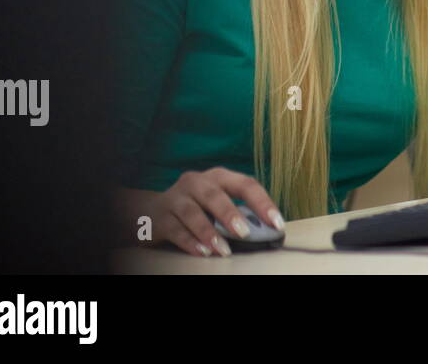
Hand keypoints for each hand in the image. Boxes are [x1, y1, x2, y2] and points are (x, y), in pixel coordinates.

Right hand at [118, 168, 282, 257]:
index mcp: (218, 176)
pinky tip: (203, 252)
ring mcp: (176, 198)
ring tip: (223, 249)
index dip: (262, 202)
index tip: (276, 223)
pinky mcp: (160, 217)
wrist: (150, 210)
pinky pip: (175, 229)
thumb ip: (237, 211)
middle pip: (215, 194)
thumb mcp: (216, 202)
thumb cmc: (196, 206)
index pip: (245, 184)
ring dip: (209, 232)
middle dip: (231, 214)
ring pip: (192, 212)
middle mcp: (196, 182)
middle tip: (245, 233)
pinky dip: (190, 242)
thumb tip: (264, 231)